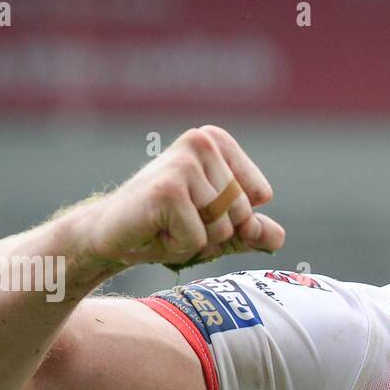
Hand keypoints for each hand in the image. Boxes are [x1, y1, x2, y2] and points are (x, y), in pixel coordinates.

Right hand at [73, 125, 285, 271]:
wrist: (110, 236)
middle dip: (215, 234)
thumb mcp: (217, 229)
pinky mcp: (168, 190)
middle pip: (243, 214)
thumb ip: (252, 231)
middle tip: (178, 221)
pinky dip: (178, 247)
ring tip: (166, 225)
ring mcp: (184, 163)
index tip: (198, 211)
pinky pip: (199, 239)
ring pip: (223, 229)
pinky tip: (154, 231)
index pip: (259, 196)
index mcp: (218, 142)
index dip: (233, 219)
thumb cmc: (165, 227)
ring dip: (196, 241)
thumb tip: (279, 237)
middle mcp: (202, 142)